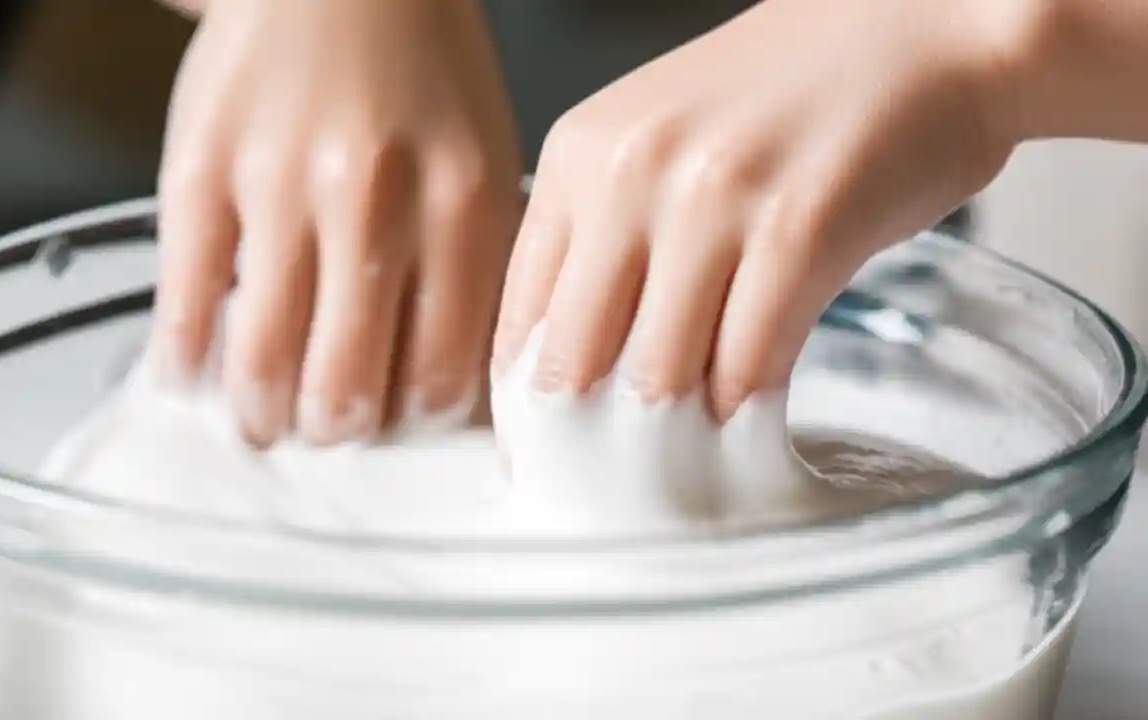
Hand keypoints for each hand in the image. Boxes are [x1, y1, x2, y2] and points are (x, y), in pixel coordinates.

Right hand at [154, 0, 520, 444]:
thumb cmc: (422, 72)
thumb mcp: (486, 160)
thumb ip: (475, 270)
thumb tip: (444, 389)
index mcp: (463, 204)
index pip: (439, 373)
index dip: (411, 422)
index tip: (395, 427)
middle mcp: (374, 201)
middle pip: (347, 384)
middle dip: (334, 432)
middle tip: (324, 434)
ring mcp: (279, 184)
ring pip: (262, 357)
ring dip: (260, 416)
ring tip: (262, 423)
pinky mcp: (198, 169)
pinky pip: (182, 300)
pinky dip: (186, 360)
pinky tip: (195, 376)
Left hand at [494, 0, 1017, 418]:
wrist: (921, 29)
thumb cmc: (789, 98)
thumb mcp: (660, 145)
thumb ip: (609, 243)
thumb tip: (579, 373)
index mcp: (582, 154)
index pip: (520, 312)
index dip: (526, 403)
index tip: (545, 454)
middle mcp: (634, 171)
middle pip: (577, 355)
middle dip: (591, 435)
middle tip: (613, 485)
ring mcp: (716, 196)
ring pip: (660, 371)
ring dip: (674, 432)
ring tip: (687, 461)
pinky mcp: (802, 226)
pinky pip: (750, 361)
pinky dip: (747, 407)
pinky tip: (751, 419)